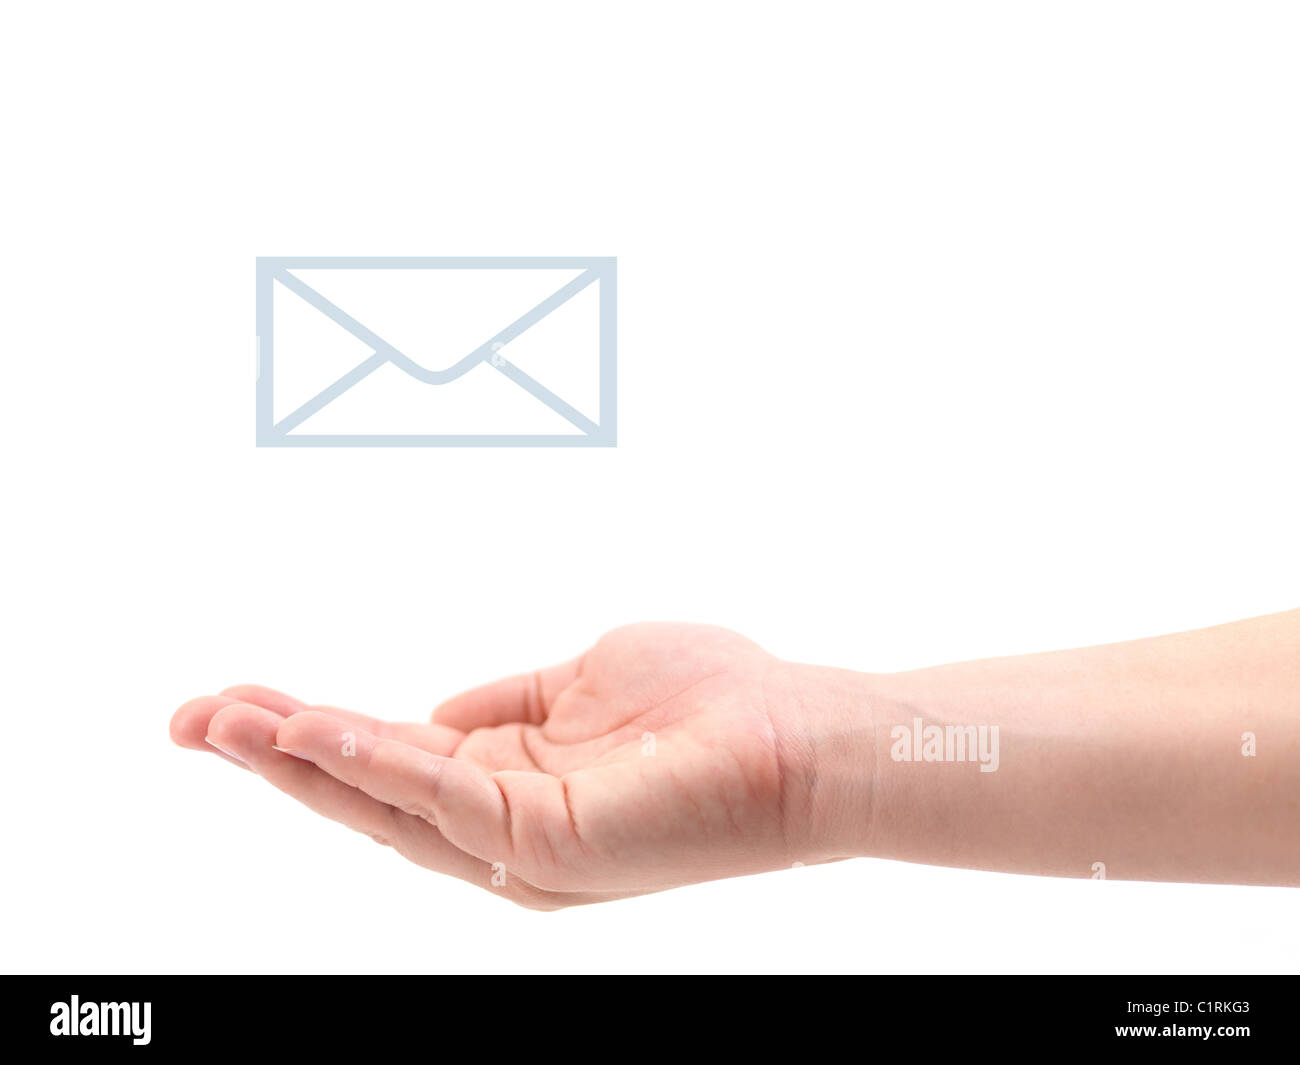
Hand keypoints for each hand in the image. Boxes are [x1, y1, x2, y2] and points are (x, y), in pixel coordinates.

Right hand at [169, 623, 873, 907]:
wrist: (801, 736)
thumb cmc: (710, 702)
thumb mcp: (580, 682)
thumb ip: (504, 703)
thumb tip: (433, 708)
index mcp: (515, 792)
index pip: (395, 764)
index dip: (315, 734)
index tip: (241, 698)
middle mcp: (507, 832)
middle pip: (369, 797)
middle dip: (275, 757)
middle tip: (188, 719)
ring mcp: (525, 847)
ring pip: (385, 806)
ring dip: (297, 761)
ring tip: (218, 721)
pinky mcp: (548, 843)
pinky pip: (439, 795)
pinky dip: (368, 757)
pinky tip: (308, 724)